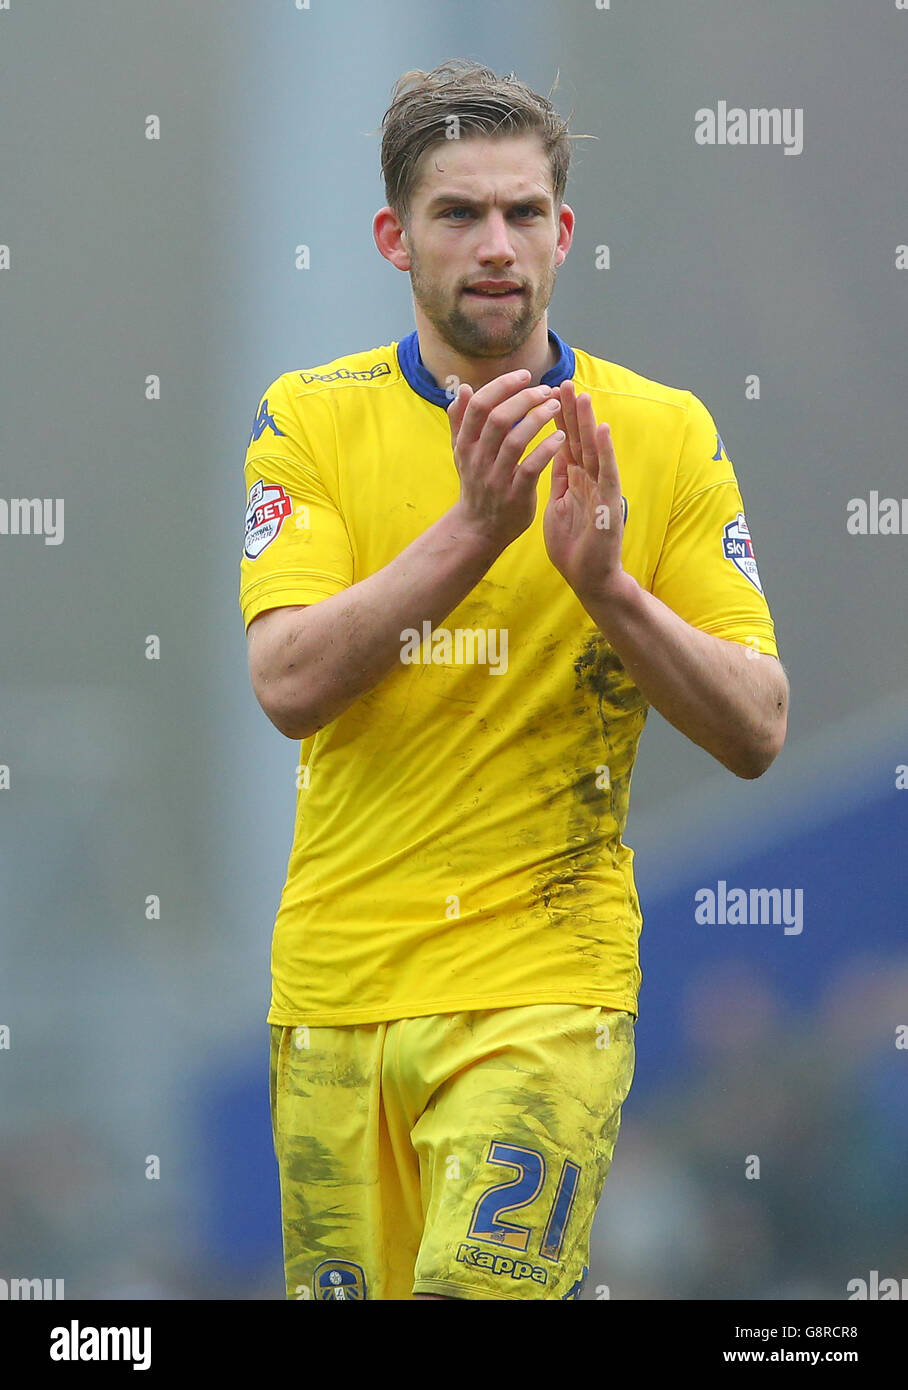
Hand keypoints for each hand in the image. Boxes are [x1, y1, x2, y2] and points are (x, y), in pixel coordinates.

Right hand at [446, 369, 565, 550]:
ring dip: (539, 419)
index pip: (479, 405)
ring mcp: (495, 478)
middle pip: (499, 419)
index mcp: (465, 444)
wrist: (478, 528)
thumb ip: (460, 420)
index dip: (503, 386)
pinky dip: (546, 449)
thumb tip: (461, 388)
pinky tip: (560, 437)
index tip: (525, 375)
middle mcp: (477, 459)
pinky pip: (531, 467)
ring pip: (516, 440)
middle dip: (525, 399)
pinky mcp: (514, 495)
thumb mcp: (462, 452)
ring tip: (555, 407)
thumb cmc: (476, 483)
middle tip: (547, 390)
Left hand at [543, 379, 625, 599]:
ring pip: (594, 450)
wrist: (589, 577)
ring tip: (582, 396)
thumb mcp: (559, 506)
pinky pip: (607, 473)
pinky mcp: (609, 503)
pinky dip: (606, 451)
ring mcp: (601, 488)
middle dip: (569, 411)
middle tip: (562, 381)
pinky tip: (603, 431)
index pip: (564, 442)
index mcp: (575, 479)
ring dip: (589, 422)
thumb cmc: (574, 546)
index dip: (556, 418)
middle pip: (579, 439)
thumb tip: (552, 455)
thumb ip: (559, 480)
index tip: (547, 392)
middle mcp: (590, 479)